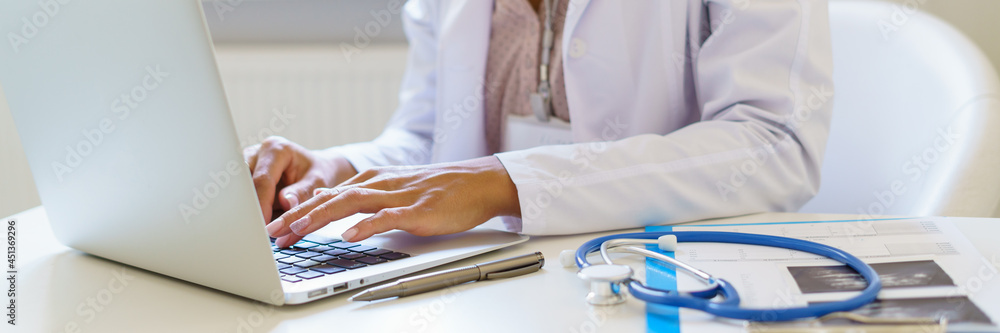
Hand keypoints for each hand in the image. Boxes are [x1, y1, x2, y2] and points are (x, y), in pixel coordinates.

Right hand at [243, 136, 357, 224]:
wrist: (315, 170)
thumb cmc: (317, 173)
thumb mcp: (317, 182)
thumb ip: (302, 192)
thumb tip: (286, 203)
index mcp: (276, 149)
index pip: (262, 179)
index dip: (260, 204)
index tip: (262, 225)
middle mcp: (256, 154)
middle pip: (243, 184)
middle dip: (247, 207)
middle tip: (253, 229)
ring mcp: (245, 165)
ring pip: (236, 191)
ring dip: (245, 209)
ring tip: (252, 228)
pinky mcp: (241, 178)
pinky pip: (238, 196)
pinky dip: (246, 210)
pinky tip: (252, 223)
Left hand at [265, 156, 520, 246]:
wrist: (478, 182)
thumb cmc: (439, 190)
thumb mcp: (394, 190)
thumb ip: (362, 197)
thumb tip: (327, 205)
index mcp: (373, 180)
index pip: (327, 195)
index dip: (297, 210)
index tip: (273, 227)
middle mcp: (381, 184)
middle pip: (331, 198)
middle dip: (298, 215)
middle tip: (272, 233)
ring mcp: (398, 196)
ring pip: (351, 204)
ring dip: (320, 217)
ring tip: (298, 230)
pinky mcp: (417, 209)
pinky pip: (387, 217)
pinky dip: (365, 226)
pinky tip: (348, 235)